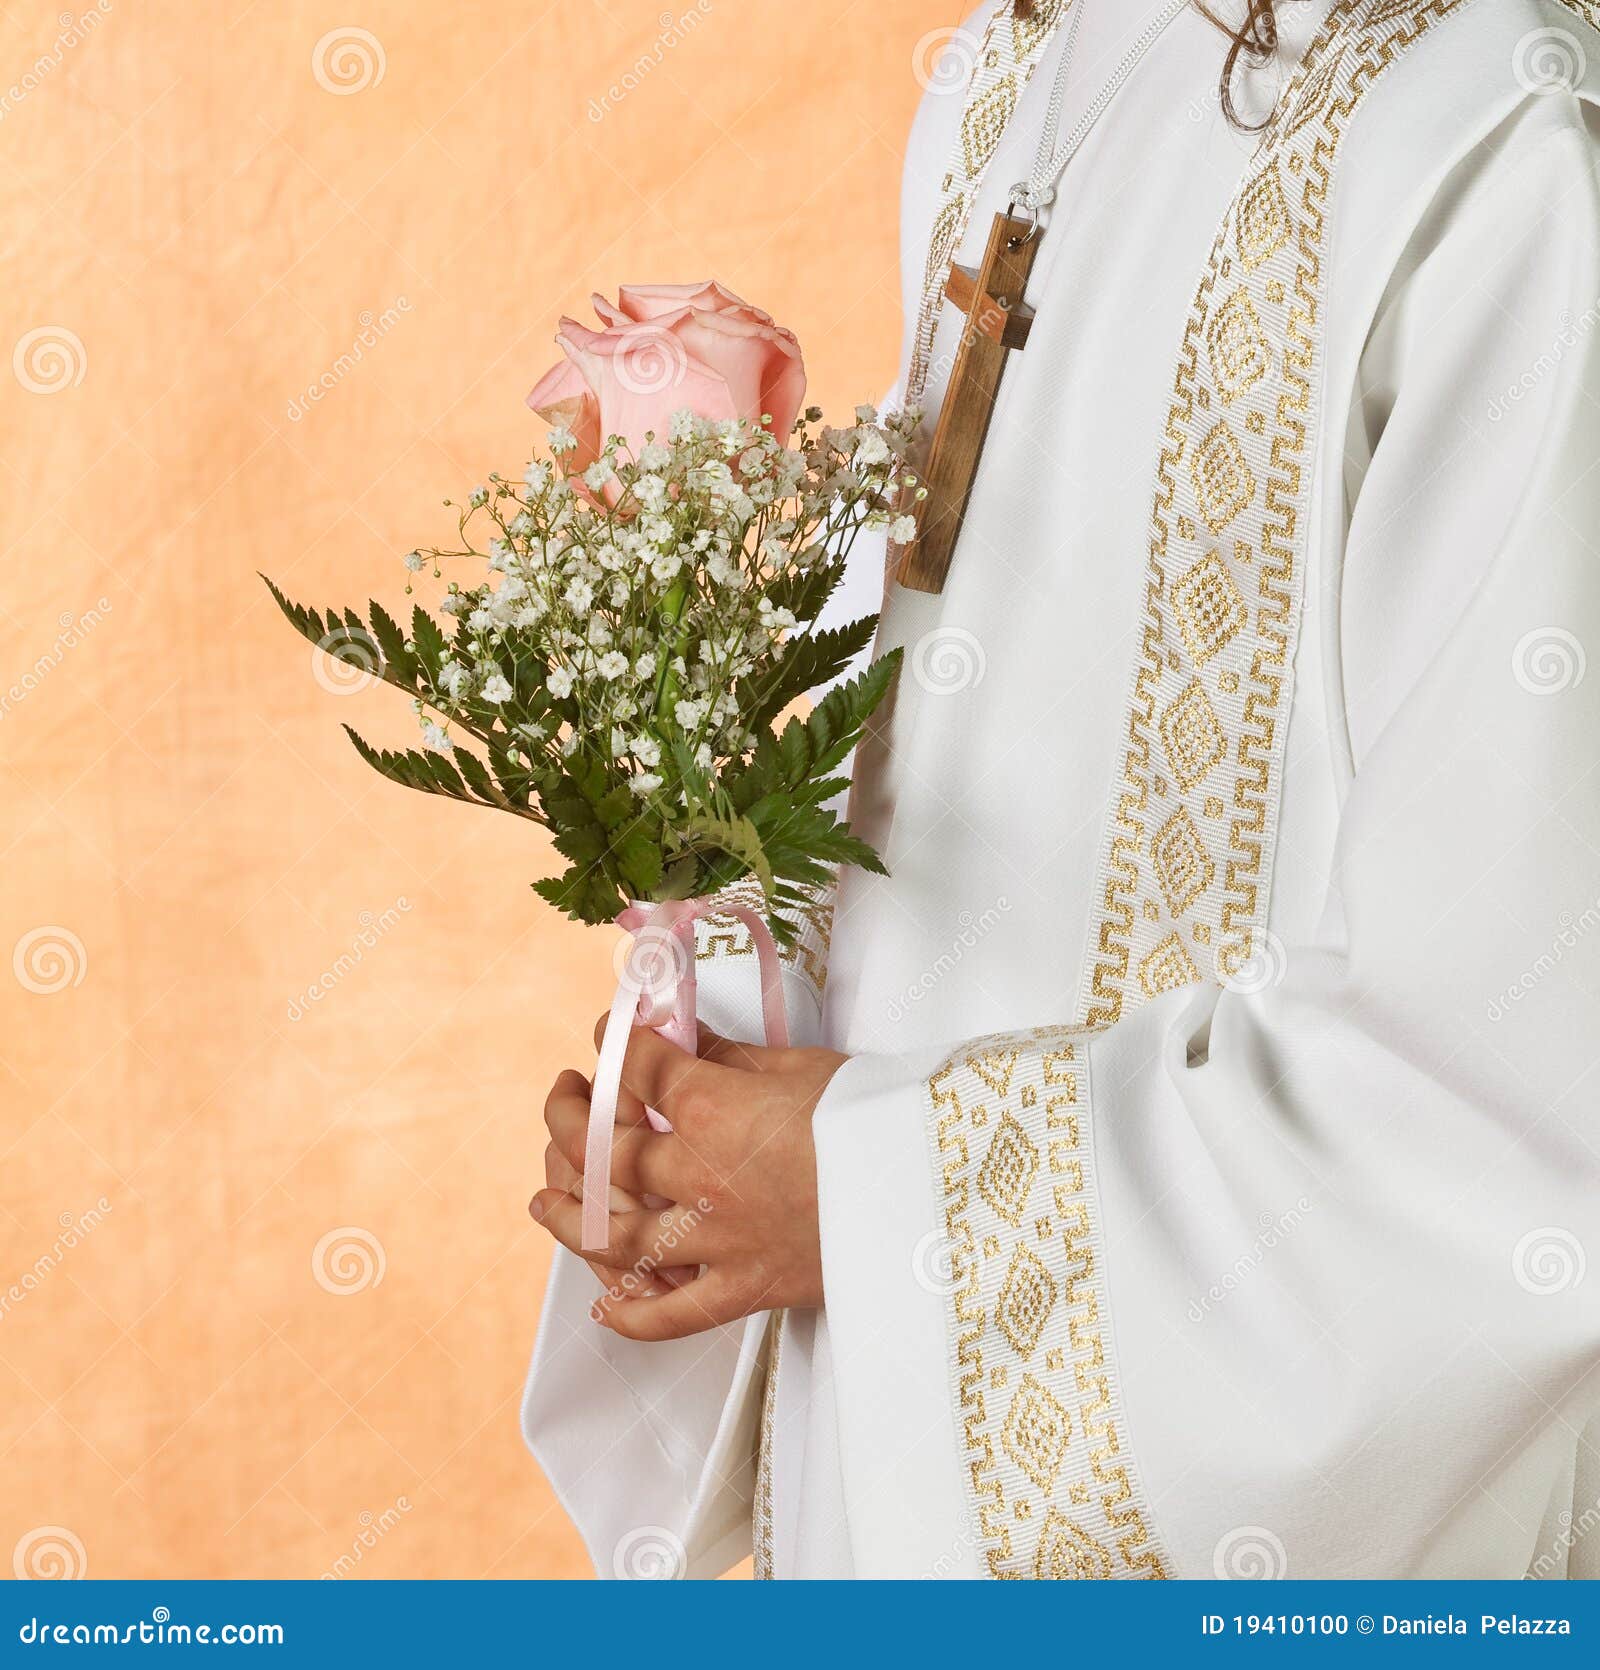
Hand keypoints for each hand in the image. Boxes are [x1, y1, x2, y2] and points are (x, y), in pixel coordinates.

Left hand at [529, 1017, 847, 1341]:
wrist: (931, 1187)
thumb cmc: (875, 1115)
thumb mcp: (800, 1066)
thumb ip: (729, 1056)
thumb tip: (683, 1037)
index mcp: (714, 1108)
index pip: (635, 1068)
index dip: (612, 1040)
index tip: (607, 1031)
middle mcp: (699, 1175)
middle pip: (601, 1146)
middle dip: (566, 1114)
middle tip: (563, 1096)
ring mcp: (716, 1238)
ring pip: (611, 1234)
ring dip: (565, 1214)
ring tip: (543, 1197)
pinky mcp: (744, 1288)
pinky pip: (671, 1315)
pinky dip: (630, 1315)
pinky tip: (603, 1303)